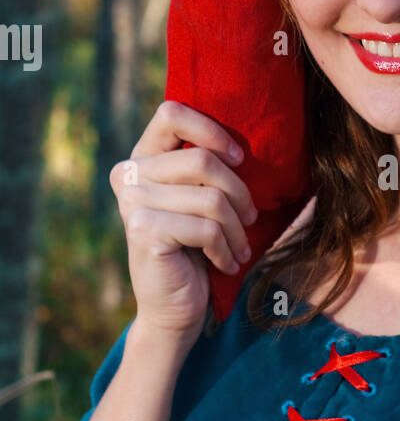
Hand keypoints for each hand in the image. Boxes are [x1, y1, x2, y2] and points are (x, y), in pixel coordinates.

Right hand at [109, 100, 256, 342]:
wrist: (176, 306)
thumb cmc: (198, 247)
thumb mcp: (203, 198)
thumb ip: (209, 165)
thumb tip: (250, 133)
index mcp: (142, 157)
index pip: (172, 113)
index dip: (212, 130)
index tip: (239, 159)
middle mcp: (129, 174)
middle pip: (202, 160)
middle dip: (240, 193)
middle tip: (250, 219)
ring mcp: (132, 202)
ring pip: (211, 198)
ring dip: (238, 229)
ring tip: (240, 247)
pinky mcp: (144, 231)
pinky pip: (206, 228)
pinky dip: (227, 249)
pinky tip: (227, 263)